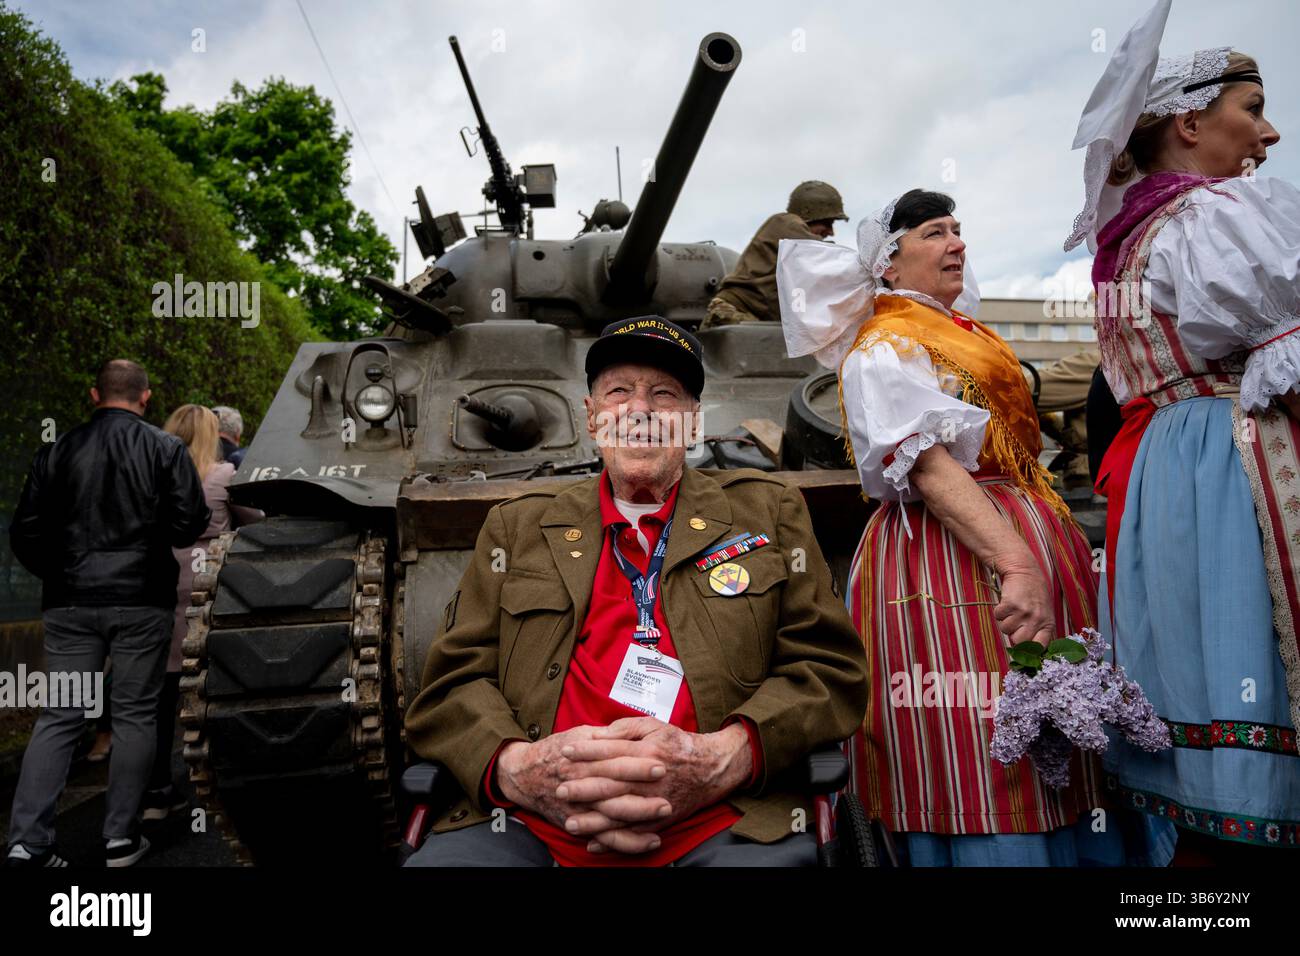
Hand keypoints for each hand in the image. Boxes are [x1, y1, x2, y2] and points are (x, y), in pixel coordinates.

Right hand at [495, 725, 668, 833]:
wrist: (525, 774)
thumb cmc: (557, 751)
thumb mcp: (580, 734)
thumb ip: (607, 735)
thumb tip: (631, 732)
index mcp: (584, 760)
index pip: (614, 761)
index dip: (638, 764)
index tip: (661, 763)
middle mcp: (581, 785)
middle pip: (615, 792)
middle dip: (643, 796)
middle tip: (668, 796)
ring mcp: (580, 808)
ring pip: (612, 818)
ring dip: (640, 819)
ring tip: (664, 817)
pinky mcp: (579, 824)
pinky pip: (607, 837)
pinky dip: (629, 842)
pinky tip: (651, 841)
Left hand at [556, 717, 752, 854]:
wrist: (710, 769)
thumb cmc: (678, 744)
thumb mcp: (654, 726)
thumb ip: (627, 728)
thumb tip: (602, 733)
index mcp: (647, 752)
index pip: (610, 751)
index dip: (585, 751)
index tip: (564, 752)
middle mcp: (649, 778)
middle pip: (611, 784)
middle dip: (583, 788)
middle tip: (560, 788)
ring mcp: (654, 801)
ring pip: (619, 813)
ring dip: (593, 820)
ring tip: (570, 822)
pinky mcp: (659, 820)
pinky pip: (633, 834)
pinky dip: (613, 841)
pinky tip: (593, 844)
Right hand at [992, 564, 1054, 647]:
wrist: (1025, 571)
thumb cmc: (1034, 593)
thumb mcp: (1044, 612)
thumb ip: (1039, 629)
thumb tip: (1028, 649)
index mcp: (1047, 623)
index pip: (1039, 647)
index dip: (1029, 649)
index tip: (1023, 646)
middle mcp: (1037, 619)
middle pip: (1019, 642)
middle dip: (1013, 635)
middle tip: (1015, 623)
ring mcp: (1023, 612)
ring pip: (1005, 629)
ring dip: (1005, 621)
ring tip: (1012, 609)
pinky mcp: (1010, 604)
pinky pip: (997, 617)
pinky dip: (999, 611)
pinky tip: (1006, 602)